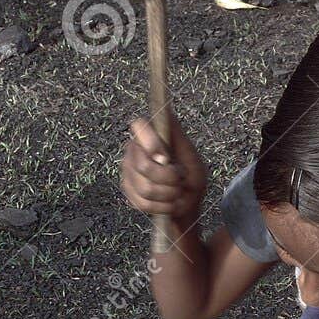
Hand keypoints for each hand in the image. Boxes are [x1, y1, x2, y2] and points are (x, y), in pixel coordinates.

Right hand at [120, 114, 206, 228]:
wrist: (187, 206)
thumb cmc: (190, 179)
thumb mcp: (191, 156)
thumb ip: (177, 137)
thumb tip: (166, 111)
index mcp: (151, 136)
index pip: (139, 125)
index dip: (151, 142)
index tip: (165, 158)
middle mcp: (135, 150)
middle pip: (143, 164)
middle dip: (168, 178)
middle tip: (180, 182)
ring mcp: (128, 170)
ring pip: (145, 187)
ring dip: (168, 194)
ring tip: (177, 193)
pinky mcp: (127, 190)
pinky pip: (142, 203)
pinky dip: (162, 207)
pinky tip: (168, 204)